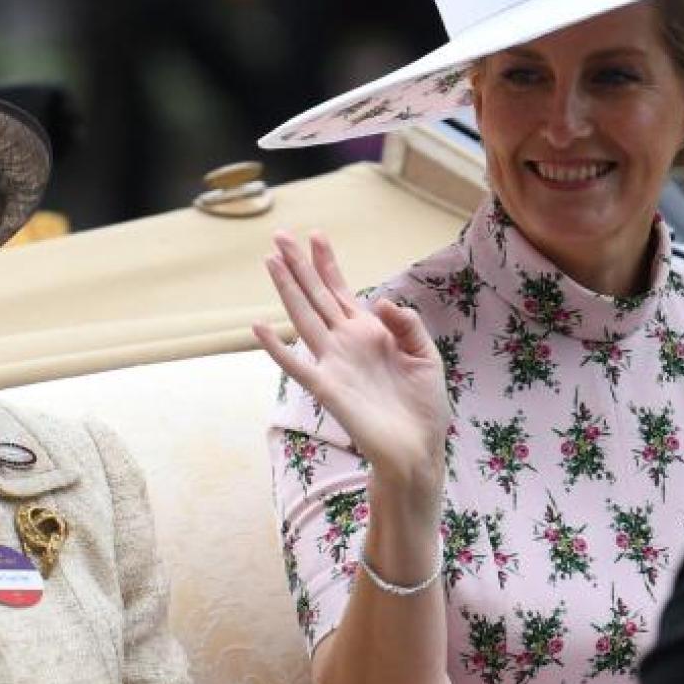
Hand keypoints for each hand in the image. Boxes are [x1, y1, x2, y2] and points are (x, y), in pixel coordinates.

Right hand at [254, 231, 449, 488]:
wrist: (418, 448)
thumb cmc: (423, 406)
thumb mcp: (425, 356)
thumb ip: (407, 324)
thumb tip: (381, 300)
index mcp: (370, 333)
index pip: (342, 291)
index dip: (328, 264)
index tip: (316, 235)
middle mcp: (346, 343)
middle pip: (316, 296)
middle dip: (300, 265)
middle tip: (281, 235)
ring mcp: (333, 363)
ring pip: (303, 318)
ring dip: (287, 290)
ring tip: (270, 261)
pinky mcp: (326, 388)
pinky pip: (295, 364)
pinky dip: (276, 347)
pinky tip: (258, 327)